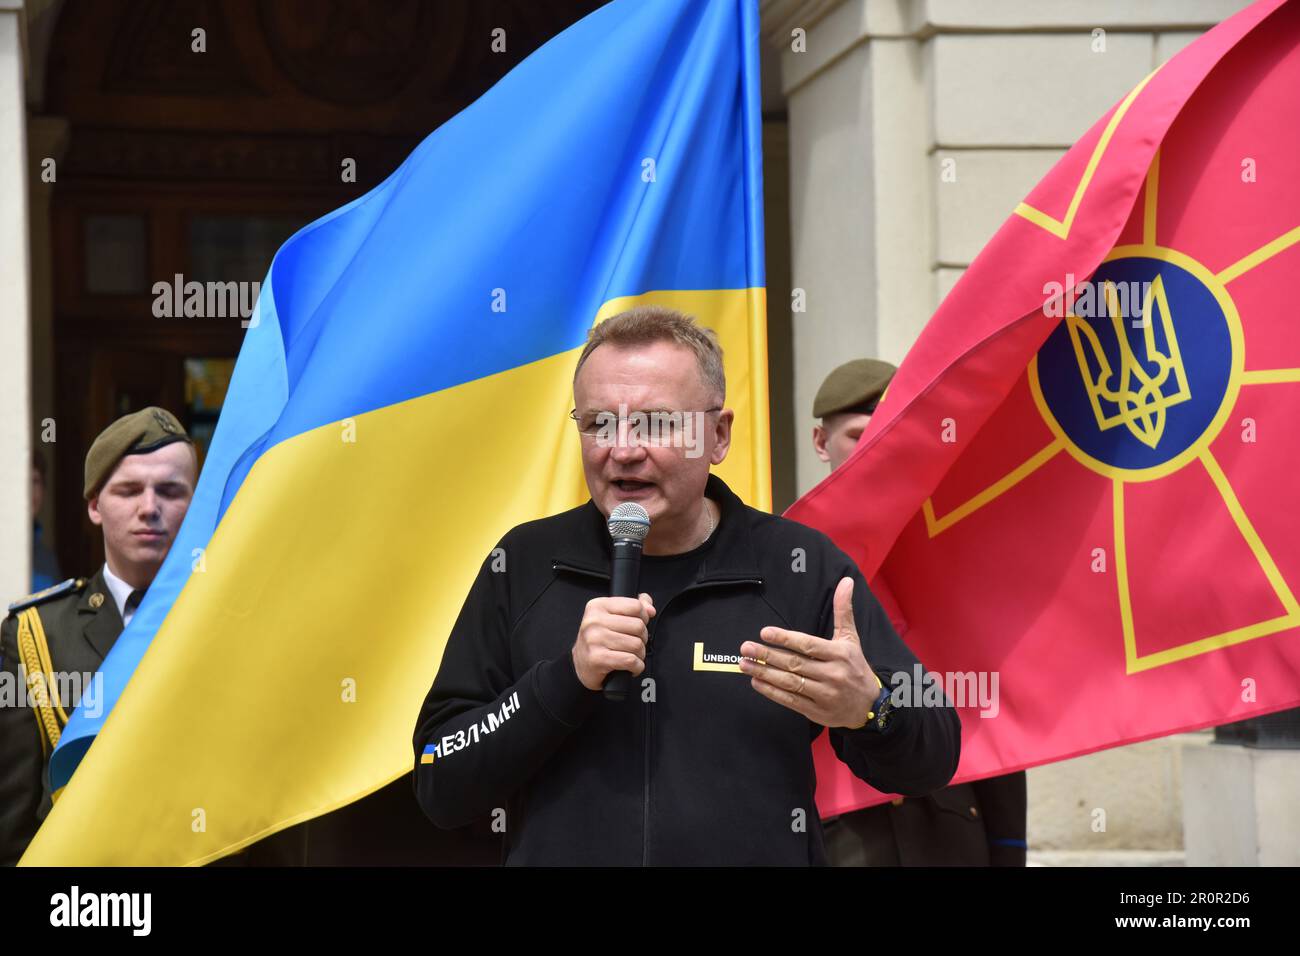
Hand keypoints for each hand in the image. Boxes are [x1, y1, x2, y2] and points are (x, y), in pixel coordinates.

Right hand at [572, 593, 655, 689]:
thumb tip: (650, 609)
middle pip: (638, 626)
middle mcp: (594, 621)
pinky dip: (637, 667)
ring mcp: (594, 640)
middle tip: (634, 644)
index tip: (638, 626)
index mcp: (598, 606)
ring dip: (640, 654)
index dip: (644, 618)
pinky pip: (630, 661)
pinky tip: (631, 667)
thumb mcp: (612, 617)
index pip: (635, 606)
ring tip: (631, 656)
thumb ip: (634, 608)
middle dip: (643, 638)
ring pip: (637, 645)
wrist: (580, 665)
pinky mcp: (597, 659)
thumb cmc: (598, 640)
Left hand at [738, 576, 878, 727]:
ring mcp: (824, 695)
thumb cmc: (855, 667)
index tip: (765, 632)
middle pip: (794, 664)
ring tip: (744, 664)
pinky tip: (756, 682)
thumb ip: (844, 610)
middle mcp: (833, 674)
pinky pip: (791, 701)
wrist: (870, 706)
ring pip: (790, 682)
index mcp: (840, 654)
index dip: (785, 639)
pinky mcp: (817, 712)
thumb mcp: (851, 638)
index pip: (808, 645)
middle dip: (767, 655)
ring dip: (764, 673)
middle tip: (746, 648)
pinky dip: (772, 692)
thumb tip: (846, 581)